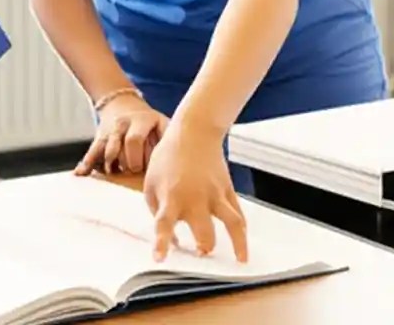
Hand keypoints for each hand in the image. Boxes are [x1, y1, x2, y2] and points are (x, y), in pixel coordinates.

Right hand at [74, 95, 167, 175]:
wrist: (122, 102)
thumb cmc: (149, 122)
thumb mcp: (162, 123)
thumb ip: (169, 139)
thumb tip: (177, 165)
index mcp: (142, 120)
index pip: (135, 139)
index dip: (140, 157)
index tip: (146, 169)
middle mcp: (123, 124)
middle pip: (120, 147)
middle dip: (126, 162)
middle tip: (132, 171)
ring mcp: (110, 131)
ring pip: (106, 150)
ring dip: (110, 165)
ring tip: (113, 173)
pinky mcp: (100, 138)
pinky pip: (93, 151)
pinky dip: (87, 163)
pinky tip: (80, 174)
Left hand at [143, 122, 248, 262]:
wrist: (193, 133)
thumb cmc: (168, 158)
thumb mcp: (150, 183)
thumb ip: (156, 210)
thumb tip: (170, 234)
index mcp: (171, 197)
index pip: (164, 224)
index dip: (161, 243)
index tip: (159, 259)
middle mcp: (195, 199)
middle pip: (204, 232)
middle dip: (204, 248)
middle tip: (201, 255)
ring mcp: (215, 195)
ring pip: (232, 224)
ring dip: (237, 245)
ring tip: (239, 261)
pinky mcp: (228, 191)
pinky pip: (239, 214)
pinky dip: (242, 231)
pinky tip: (243, 243)